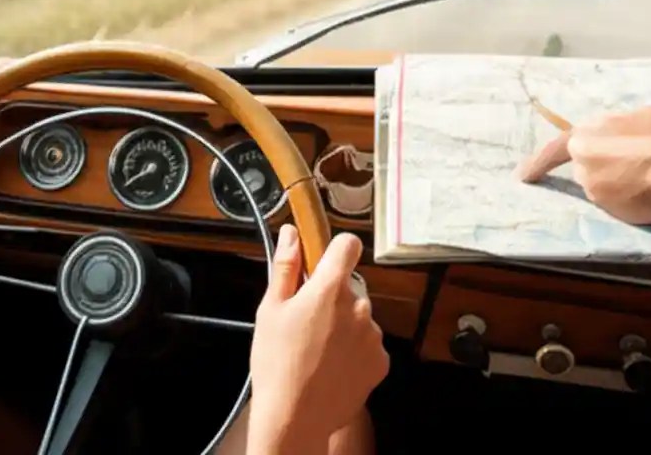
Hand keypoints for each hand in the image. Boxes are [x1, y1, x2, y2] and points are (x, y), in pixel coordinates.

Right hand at [247, 226, 387, 454]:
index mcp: (330, 288)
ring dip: (343, 326)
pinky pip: (367, 344)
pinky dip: (353, 351)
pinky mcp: (380, 360)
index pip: (348, 244)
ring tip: (316, 351)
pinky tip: (331, 366)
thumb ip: (285, 267)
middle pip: (349, 287)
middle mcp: (359, 306)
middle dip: (331, 297)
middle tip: (306, 322)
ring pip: (358, 317)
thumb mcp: (270, 310)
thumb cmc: (277, 363)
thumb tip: (291, 234)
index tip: (323, 261)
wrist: (295, 417)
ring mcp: (373, 335)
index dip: (335, 248)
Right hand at [514, 106, 650, 224]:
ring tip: (635, 168)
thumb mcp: (605, 199)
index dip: (538, 166)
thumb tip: (595, 171)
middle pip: (588, 138)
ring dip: (619, 148)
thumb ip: (592, 180)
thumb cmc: (643, 190)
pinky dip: (646, 145)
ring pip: (616, 132)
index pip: (553, 153)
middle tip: (598, 171)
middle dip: (588, 153)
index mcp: (580, 143)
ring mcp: (632, 114)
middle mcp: (601, 121)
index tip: (524, 175)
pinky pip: (644, 132)